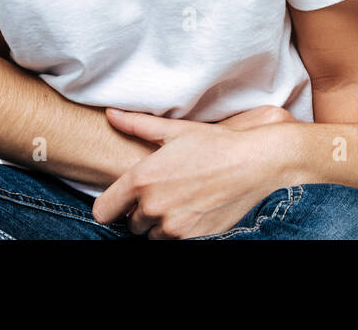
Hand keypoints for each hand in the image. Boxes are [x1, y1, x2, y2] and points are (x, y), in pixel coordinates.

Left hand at [91, 108, 293, 238]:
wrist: (254, 164)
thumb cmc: (214, 144)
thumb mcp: (175, 130)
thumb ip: (137, 125)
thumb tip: (110, 114)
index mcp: (142, 179)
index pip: (103, 211)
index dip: (111, 206)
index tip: (121, 201)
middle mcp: (153, 207)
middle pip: (131, 225)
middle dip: (142, 212)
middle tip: (163, 194)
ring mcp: (174, 227)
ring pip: (153, 236)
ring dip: (160, 225)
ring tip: (180, 202)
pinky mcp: (194, 240)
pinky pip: (175, 243)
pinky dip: (180, 233)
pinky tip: (193, 212)